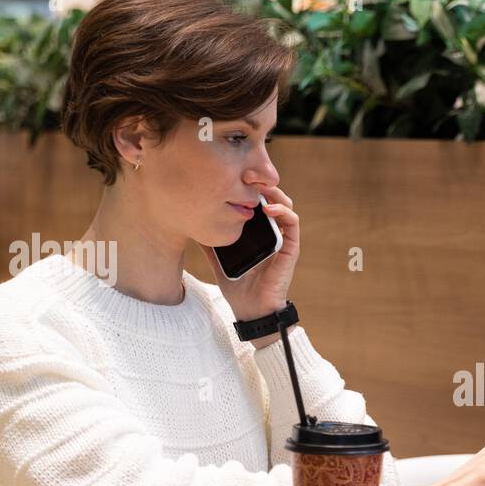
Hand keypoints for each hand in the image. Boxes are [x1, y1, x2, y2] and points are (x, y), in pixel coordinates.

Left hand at [204, 184, 300, 321]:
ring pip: (286, 206)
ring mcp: (283, 240)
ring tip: (258, 186)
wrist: (251, 310)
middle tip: (246, 174)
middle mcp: (272, 233)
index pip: (258, 203)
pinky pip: (292, 224)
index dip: (250, 189)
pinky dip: (283, 211)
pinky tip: (268, 208)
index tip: (235, 177)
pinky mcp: (290, 249)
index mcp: (258, 234)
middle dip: (262, 184)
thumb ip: (210, 242)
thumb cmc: (238, 288)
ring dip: (275, 193)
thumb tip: (192, 225)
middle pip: (272, 199)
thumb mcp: (218, 259)